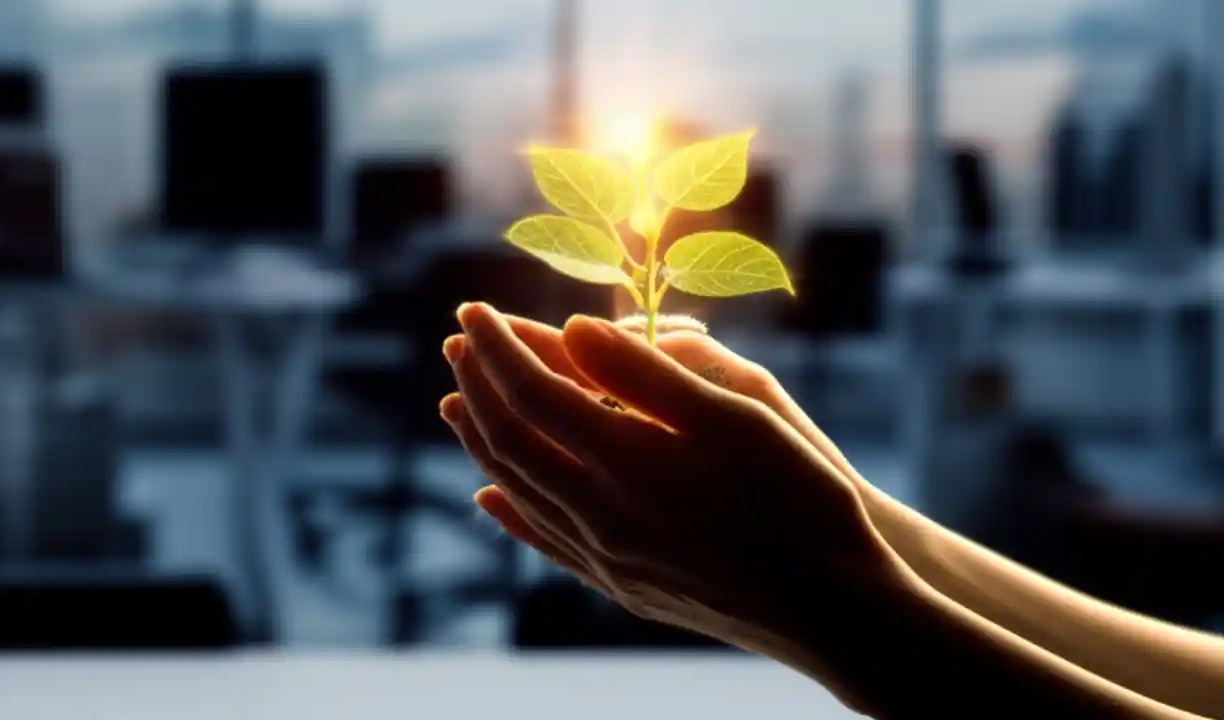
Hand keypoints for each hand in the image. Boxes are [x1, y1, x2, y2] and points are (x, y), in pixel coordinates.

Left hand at [440, 303, 902, 667]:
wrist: (836, 609)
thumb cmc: (801, 497)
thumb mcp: (737, 413)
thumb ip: (648, 373)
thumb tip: (575, 327)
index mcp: (626, 460)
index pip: (532, 391)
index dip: (498, 345)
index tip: (472, 308)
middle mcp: (600, 514)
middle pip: (511, 440)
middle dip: (478, 384)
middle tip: (456, 341)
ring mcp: (607, 557)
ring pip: (517, 490)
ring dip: (480, 439)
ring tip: (455, 404)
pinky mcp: (623, 585)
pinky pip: (544, 540)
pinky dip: (508, 509)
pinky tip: (489, 496)